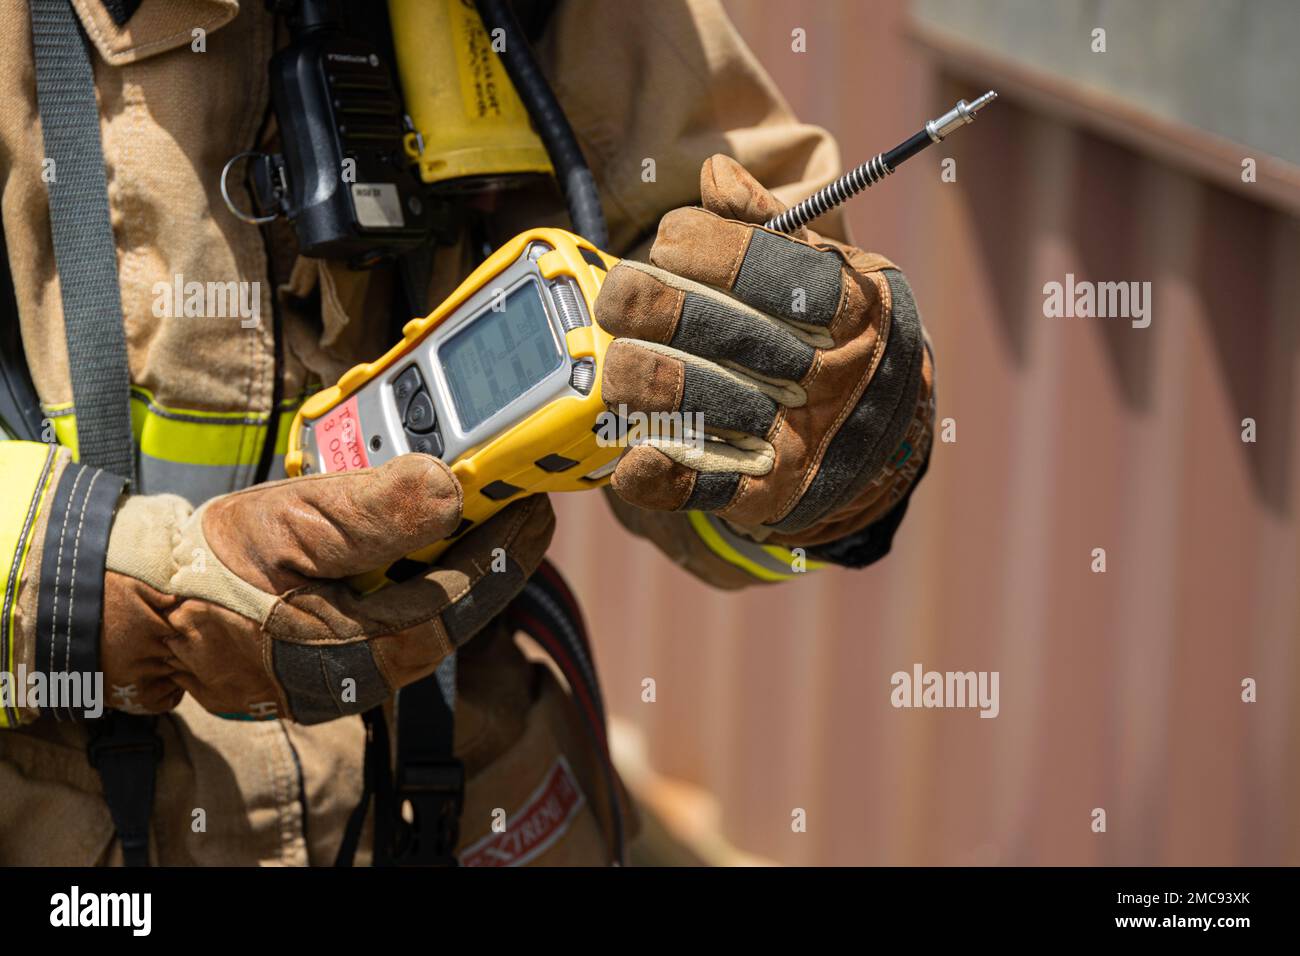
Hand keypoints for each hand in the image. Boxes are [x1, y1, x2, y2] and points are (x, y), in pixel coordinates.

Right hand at [100, 454, 553, 721]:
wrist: (135, 601)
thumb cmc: (208, 566)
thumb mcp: (296, 525)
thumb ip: (377, 513)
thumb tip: (451, 492)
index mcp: (365, 653)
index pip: (462, 602)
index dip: (506, 553)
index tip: (536, 507)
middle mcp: (364, 676)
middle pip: (447, 611)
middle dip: (483, 555)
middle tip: (513, 502)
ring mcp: (341, 673)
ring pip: (417, 613)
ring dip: (445, 562)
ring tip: (469, 509)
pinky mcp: (322, 658)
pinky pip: (383, 615)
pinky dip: (404, 574)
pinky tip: (407, 537)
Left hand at [595, 154, 932, 546]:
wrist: (890, 443)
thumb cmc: (844, 337)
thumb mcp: (831, 272)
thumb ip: (770, 229)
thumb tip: (717, 176)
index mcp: (848, 305)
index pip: (752, 261)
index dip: (690, 245)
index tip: (669, 243)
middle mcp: (826, 372)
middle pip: (706, 326)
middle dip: (642, 304)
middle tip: (623, 300)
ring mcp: (796, 438)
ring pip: (685, 398)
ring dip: (631, 377)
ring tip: (622, 366)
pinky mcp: (765, 494)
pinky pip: (693, 485)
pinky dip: (651, 468)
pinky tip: (635, 449)